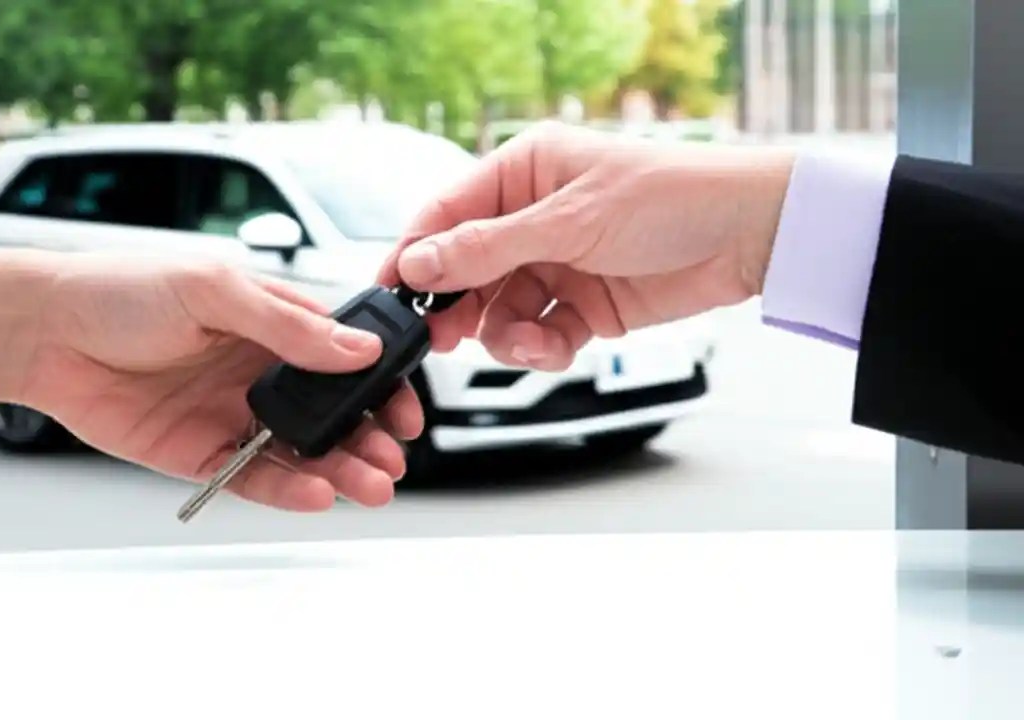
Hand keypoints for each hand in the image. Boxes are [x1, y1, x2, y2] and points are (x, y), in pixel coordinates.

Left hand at [19, 257, 423, 511]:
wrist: (42, 333)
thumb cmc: (119, 291)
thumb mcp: (213, 290)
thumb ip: (287, 326)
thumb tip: (357, 348)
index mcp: (269, 322)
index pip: (343, 357)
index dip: (379, 385)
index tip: (405, 409)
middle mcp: (256, 370)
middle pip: (329, 413)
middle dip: (368, 438)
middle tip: (393, 460)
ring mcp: (229, 413)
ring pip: (300, 451)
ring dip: (340, 469)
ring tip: (371, 484)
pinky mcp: (198, 452)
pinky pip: (252, 477)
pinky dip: (287, 489)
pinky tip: (317, 492)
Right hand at [378, 121, 794, 371]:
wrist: (749, 236)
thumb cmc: (671, 197)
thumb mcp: (569, 220)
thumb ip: (489, 247)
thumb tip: (421, 262)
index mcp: (523, 173)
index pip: (447, 214)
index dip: (417, 255)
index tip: (394, 293)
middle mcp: (533, 217)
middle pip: (466, 270)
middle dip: (458, 306)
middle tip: (446, 335)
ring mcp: (558, 262)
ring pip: (499, 310)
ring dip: (507, 333)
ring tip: (531, 340)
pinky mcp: (584, 303)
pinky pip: (538, 332)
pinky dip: (541, 346)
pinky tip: (555, 345)